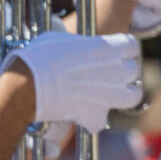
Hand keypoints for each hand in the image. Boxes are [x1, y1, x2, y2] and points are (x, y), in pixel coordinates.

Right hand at [7, 31, 141, 132]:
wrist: (28, 84)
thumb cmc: (39, 56)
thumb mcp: (59, 40)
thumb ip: (77, 44)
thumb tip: (75, 46)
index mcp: (106, 48)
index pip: (131, 45)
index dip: (122, 48)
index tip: (112, 51)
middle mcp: (115, 71)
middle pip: (132, 70)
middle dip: (121, 71)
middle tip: (105, 72)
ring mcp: (109, 95)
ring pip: (132, 96)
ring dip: (124, 94)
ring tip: (110, 93)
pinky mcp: (95, 114)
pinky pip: (100, 119)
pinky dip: (92, 119)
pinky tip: (82, 114)